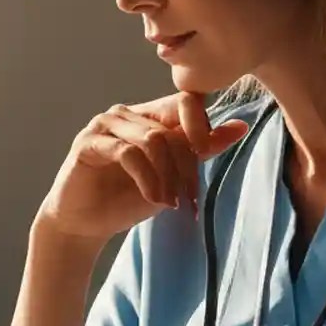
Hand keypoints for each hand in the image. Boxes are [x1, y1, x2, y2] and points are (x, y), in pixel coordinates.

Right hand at [37, 91, 249, 242]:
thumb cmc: (127, 198)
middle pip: (172, 127)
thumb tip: (240, 126)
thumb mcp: (173, 176)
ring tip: (169, 203)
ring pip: (152, 140)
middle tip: (189, 200)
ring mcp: (105, 125)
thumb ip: (201, 150)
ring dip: (167, 176)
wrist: (85, 224)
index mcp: (149, 116)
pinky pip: (128, 153)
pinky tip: (153, 200)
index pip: (184, 101)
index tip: (205, 154)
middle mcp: (127, 114)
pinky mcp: (88, 142)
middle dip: (186, 167)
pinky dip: (147, 179)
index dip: (200, 125)